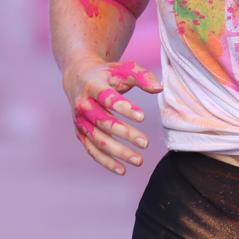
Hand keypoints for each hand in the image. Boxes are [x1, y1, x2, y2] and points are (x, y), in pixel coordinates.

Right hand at [65, 60, 160, 174]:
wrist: (79, 78)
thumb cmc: (107, 74)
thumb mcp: (124, 69)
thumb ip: (142, 77)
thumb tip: (159, 88)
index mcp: (93, 86)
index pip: (108, 98)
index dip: (124, 107)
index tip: (142, 116)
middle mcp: (83, 105)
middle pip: (104, 122)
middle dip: (125, 133)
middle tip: (146, 143)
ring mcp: (80, 121)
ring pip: (98, 140)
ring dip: (118, 152)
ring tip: (139, 160)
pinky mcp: (80, 133)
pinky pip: (92, 150)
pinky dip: (106, 161)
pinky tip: (122, 170)